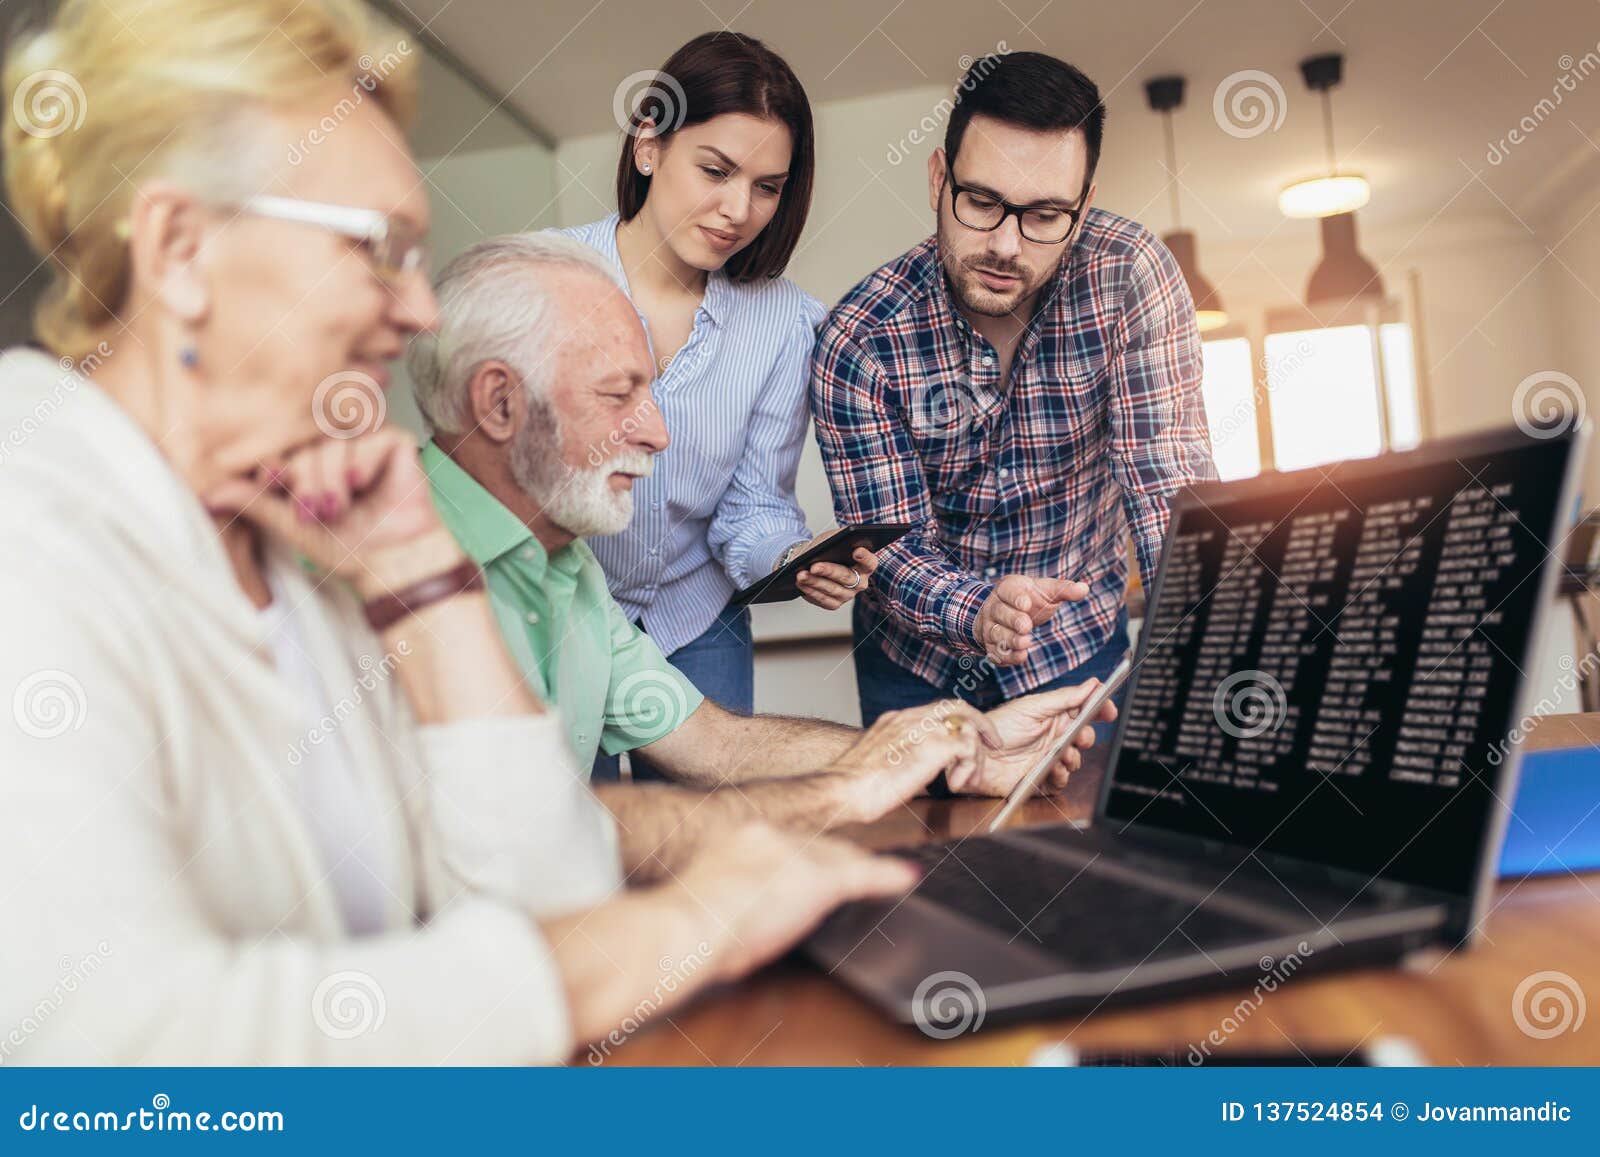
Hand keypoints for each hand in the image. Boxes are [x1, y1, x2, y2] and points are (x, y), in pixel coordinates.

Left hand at [205, 429, 460, 598]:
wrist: (391, 561)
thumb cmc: (345, 549)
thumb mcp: (290, 525)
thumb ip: (254, 502)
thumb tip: (208, 494)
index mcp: (309, 466)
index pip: (284, 448)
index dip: (277, 464)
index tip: (275, 484)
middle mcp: (336, 451)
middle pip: (307, 443)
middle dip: (307, 479)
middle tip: (316, 511)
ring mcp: (366, 444)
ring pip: (334, 440)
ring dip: (332, 477)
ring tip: (341, 507)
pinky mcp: (395, 443)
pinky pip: (369, 437)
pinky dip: (362, 461)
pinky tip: (364, 484)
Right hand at [670, 821, 920, 982]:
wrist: (687, 927)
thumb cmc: (685, 929)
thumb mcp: (707, 902)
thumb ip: (731, 897)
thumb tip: (740, 919)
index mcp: (740, 837)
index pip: (786, 843)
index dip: (805, 857)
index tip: (805, 871)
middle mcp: (769, 835)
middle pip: (817, 845)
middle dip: (835, 860)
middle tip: (851, 875)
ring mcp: (795, 853)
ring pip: (840, 858)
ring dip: (860, 870)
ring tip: (882, 878)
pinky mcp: (817, 877)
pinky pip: (862, 875)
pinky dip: (886, 877)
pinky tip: (905, 879)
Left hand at [790, 531, 878, 610]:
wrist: (812, 559)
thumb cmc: (826, 548)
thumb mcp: (832, 538)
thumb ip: (838, 538)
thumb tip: (833, 542)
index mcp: (865, 565)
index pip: (870, 562)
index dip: (865, 557)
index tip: (856, 551)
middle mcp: (860, 582)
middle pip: (847, 577)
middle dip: (829, 571)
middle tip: (814, 566)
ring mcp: (848, 595)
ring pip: (832, 590)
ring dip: (815, 582)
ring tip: (801, 575)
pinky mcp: (835, 603)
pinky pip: (823, 600)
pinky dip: (811, 592)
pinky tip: (802, 584)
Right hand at [821, 700, 1001, 823]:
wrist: (843, 789)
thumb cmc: (854, 786)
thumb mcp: (880, 762)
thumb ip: (903, 758)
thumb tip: (920, 774)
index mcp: (896, 720)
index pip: (936, 708)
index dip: (957, 720)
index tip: (967, 737)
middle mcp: (909, 718)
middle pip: (957, 706)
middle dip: (980, 724)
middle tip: (993, 743)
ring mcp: (922, 730)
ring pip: (965, 726)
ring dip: (974, 752)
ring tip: (970, 777)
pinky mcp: (933, 747)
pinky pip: (967, 747)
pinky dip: (970, 764)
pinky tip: (958, 782)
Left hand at [956, 679, 1118, 796]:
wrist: (975, 753)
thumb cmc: (999, 726)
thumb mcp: (1033, 706)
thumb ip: (1065, 698)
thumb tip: (1093, 685)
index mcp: (1053, 716)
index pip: (1084, 712)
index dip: (1099, 710)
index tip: (1109, 710)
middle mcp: (1052, 738)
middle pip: (1083, 738)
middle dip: (1085, 737)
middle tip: (1079, 736)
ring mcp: (1047, 759)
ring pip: (1075, 761)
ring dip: (1072, 757)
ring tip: (1061, 754)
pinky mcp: (1040, 779)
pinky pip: (1061, 781)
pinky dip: (1061, 776)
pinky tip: (1053, 769)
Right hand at [973, 574, 1089, 666]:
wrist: (1007, 614)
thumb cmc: (1029, 600)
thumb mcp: (1045, 591)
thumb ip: (1064, 589)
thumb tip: (1085, 588)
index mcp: (1007, 588)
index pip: (1008, 591)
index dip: (1015, 598)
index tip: (1026, 604)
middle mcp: (993, 607)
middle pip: (999, 613)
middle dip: (1013, 620)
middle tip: (1027, 627)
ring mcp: (990, 627)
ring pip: (996, 633)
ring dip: (1010, 640)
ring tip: (1025, 643)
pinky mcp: (991, 646)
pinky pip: (995, 652)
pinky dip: (1007, 656)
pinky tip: (1020, 657)